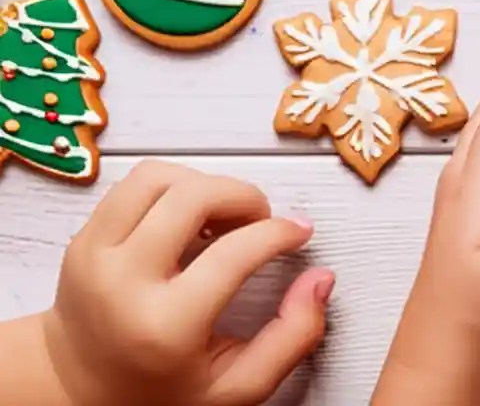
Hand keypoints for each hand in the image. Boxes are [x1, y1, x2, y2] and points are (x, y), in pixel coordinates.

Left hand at [24, 160, 330, 405]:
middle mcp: (121, 283)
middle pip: (193, 197)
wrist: (77, 388)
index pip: (233, 253)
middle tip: (261, 219)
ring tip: (223, 216)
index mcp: (164, 326)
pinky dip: (174, 188)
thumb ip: (292, 337)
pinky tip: (191, 217)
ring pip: (159, 177)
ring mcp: (94, 255)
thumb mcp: (237, 386)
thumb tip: (321, 280)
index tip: (298, 232)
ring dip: (205, 184)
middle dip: (244, 196)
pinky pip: (135, 184)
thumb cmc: (158, 390)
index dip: (278, 233)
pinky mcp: (83, 237)